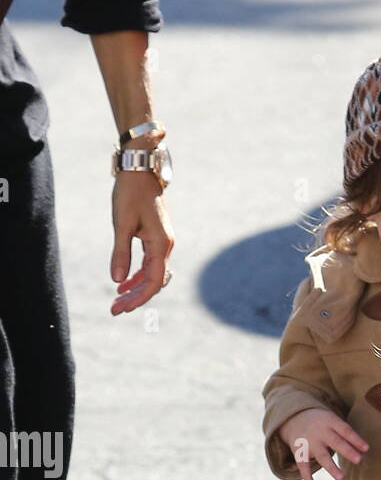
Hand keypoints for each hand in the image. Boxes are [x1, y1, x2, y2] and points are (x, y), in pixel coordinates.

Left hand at [110, 171, 174, 314]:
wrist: (141, 169)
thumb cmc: (130, 193)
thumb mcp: (122, 223)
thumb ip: (120, 253)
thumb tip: (117, 280)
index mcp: (161, 244)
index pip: (153, 281)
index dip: (137, 298)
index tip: (120, 308)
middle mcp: (166, 246)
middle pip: (153, 282)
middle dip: (134, 297)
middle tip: (115, 309)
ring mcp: (162, 242)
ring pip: (151, 274)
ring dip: (135, 288)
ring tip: (117, 299)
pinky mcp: (156, 238)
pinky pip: (149, 264)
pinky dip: (137, 275)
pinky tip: (123, 282)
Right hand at [279, 408, 368, 479]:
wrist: (294, 418)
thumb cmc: (323, 424)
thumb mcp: (333, 422)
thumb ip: (346, 436)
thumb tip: (364, 452)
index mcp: (330, 422)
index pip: (345, 430)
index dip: (356, 439)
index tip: (367, 448)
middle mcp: (320, 432)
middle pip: (335, 442)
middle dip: (347, 451)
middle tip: (359, 460)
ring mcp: (309, 442)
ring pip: (322, 456)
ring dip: (331, 467)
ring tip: (341, 478)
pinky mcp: (299, 451)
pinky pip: (303, 465)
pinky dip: (306, 476)